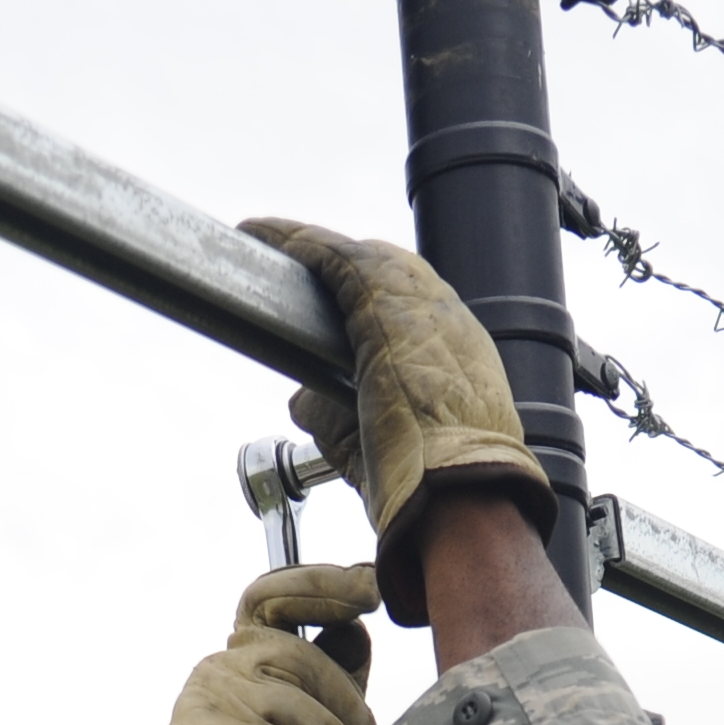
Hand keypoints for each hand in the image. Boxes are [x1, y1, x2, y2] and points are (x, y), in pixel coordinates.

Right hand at [124, 563, 381, 724]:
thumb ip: (335, 681)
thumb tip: (356, 628)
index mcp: (250, 654)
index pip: (275, 595)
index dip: (320, 584)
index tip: (367, 588)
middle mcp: (221, 666)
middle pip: (301, 659)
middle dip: (348, 715)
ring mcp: (201, 699)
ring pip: (292, 708)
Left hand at [242, 221, 550, 626]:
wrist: (461, 490)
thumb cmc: (431, 487)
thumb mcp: (381, 447)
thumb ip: (340, 415)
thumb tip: (299, 397)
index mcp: (462, 357)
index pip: (414, 313)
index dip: (371, 305)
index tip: (341, 307)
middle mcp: (450, 320)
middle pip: (388, 275)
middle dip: (342, 269)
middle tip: (297, 263)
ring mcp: (424, 305)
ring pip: (361, 258)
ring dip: (312, 247)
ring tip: (271, 238)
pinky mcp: (387, 297)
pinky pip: (335, 257)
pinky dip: (296, 242)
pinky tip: (261, 234)